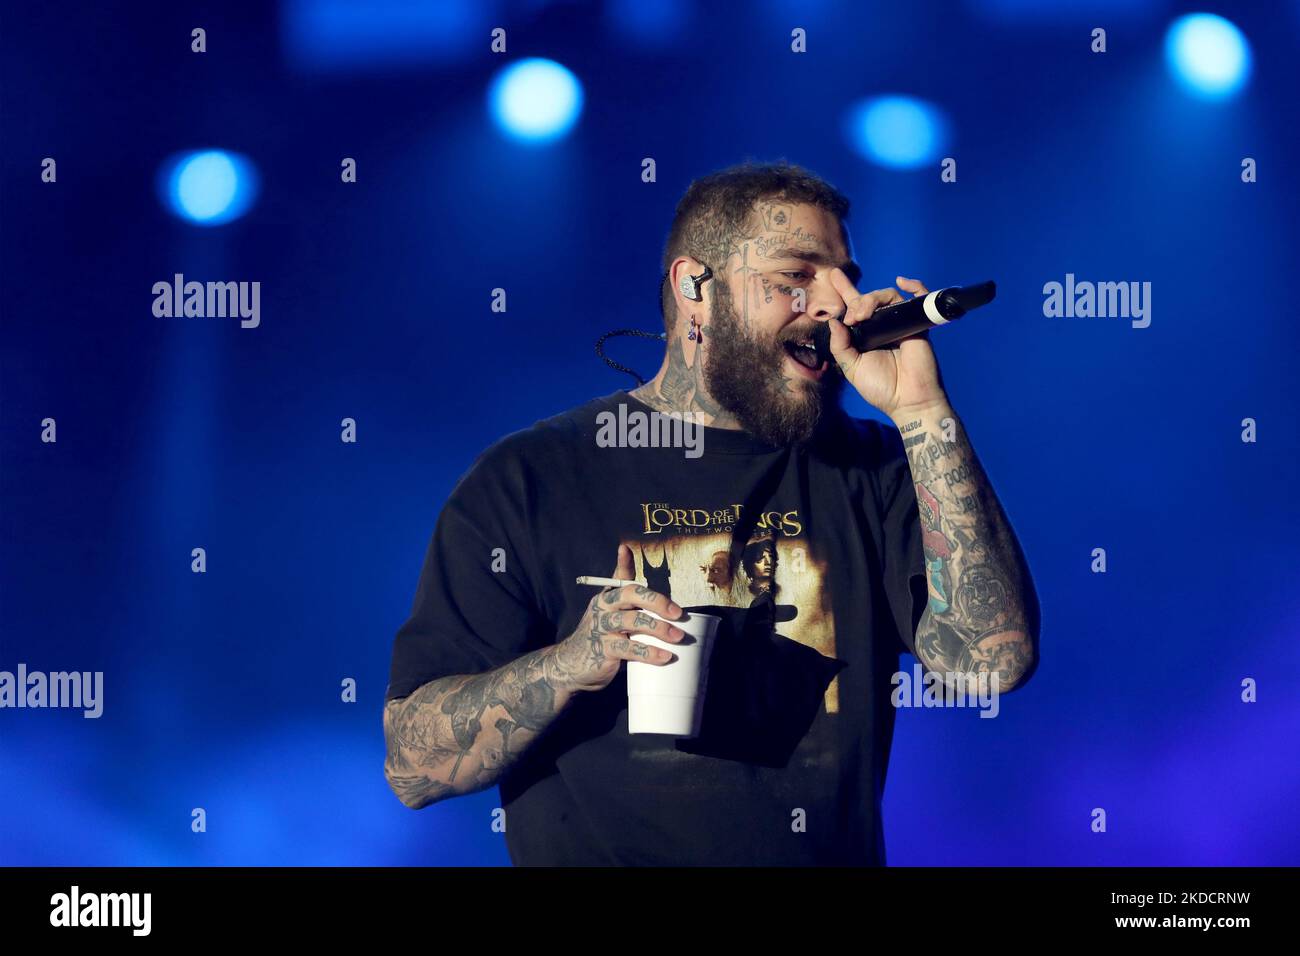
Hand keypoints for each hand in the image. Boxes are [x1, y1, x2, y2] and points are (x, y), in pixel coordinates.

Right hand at [551, 545, 685, 692]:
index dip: (622, 563)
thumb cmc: (601, 638)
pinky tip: (665, 656)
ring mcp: (601, 628)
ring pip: (632, 621)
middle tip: (678, 613)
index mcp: (607, 598)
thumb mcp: (611, 617)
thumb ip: (630, 606)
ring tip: (677, 636)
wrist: (572, 665)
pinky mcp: (603, 650)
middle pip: (630, 595)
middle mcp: (603, 608)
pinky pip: (630, 649)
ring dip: (659, 628)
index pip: (617, 577)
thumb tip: (663, 604)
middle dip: (656, 601)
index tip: (625, 549)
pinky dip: (650, 653)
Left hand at [825, 272, 949, 418]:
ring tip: (863, 315)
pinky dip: (914, 285)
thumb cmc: (880, 388)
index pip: (854, 309)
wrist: (907, 400)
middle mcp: (881, 327)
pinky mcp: (917, 324)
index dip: (844, 290)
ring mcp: (900, 324)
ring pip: (887, 296)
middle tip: (853, 317)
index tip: (834, 275)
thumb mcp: (852, 367)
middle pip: (869, 299)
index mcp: (865, 335)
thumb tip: (834, 322)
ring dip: (872, 299)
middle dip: (857, 301)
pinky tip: (902, 281)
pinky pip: (919, 298)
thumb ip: (840, 346)